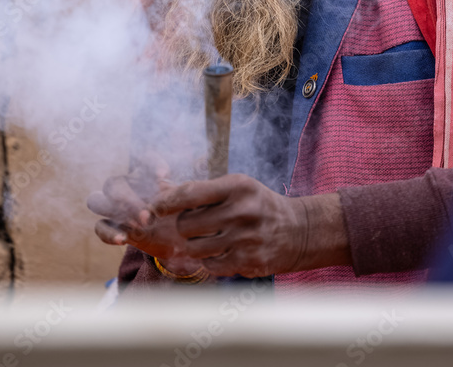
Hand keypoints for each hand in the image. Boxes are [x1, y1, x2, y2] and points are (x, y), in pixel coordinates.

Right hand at [86, 158, 203, 275]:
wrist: (179, 240)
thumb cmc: (182, 215)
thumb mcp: (186, 203)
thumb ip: (181, 193)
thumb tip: (176, 182)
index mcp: (148, 176)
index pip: (145, 160)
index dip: (151, 164)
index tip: (165, 176)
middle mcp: (129, 187)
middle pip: (114, 184)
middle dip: (128, 199)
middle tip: (148, 216)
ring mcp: (118, 208)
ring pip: (97, 201)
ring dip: (114, 212)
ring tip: (138, 225)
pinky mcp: (115, 229)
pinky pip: (100, 227)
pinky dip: (109, 233)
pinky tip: (123, 239)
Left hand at [152, 173, 349, 277]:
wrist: (297, 230)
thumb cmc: (258, 204)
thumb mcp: (236, 188)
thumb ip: (202, 191)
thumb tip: (162, 192)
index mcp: (237, 186)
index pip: (190, 193)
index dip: (167, 202)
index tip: (155, 207)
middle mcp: (241, 211)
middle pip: (186, 224)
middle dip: (183, 226)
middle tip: (193, 225)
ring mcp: (245, 238)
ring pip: (194, 248)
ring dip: (193, 245)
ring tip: (205, 239)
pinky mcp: (248, 262)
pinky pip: (210, 265)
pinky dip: (209, 260)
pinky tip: (220, 252)